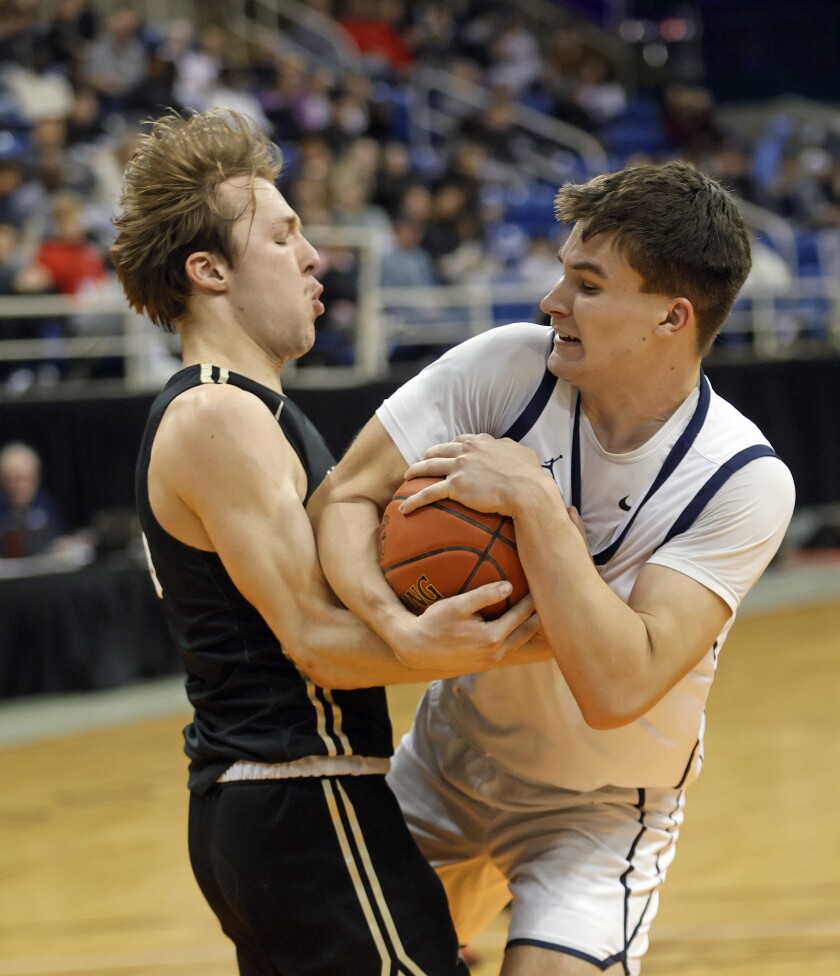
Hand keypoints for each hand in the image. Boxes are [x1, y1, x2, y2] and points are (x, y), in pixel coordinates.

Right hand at [389, 586, 542, 672]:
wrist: (415, 649)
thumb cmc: (433, 623)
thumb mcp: (456, 605)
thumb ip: (484, 595)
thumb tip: (510, 585)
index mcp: (491, 638)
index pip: (521, 615)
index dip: (533, 600)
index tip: (543, 585)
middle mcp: (495, 652)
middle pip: (527, 632)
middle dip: (540, 616)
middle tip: (554, 599)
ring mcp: (491, 660)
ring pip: (520, 642)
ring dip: (532, 627)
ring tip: (543, 612)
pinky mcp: (485, 663)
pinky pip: (509, 647)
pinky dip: (519, 635)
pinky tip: (521, 625)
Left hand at [400, 434, 551, 516]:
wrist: (527, 490)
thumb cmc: (530, 474)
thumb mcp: (523, 453)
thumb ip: (511, 449)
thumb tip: (511, 451)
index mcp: (482, 442)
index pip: (460, 439)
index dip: (451, 445)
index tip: (448, 451)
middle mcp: (467, 450)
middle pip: (439, 450)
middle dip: (429, 455)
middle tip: (422, 462)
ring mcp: (459, 467)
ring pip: (428, 466)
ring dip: (415, 471)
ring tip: (406, 478)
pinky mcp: (455, 487)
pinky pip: (428, 493)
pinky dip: (414, 500)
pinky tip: (405, 508)